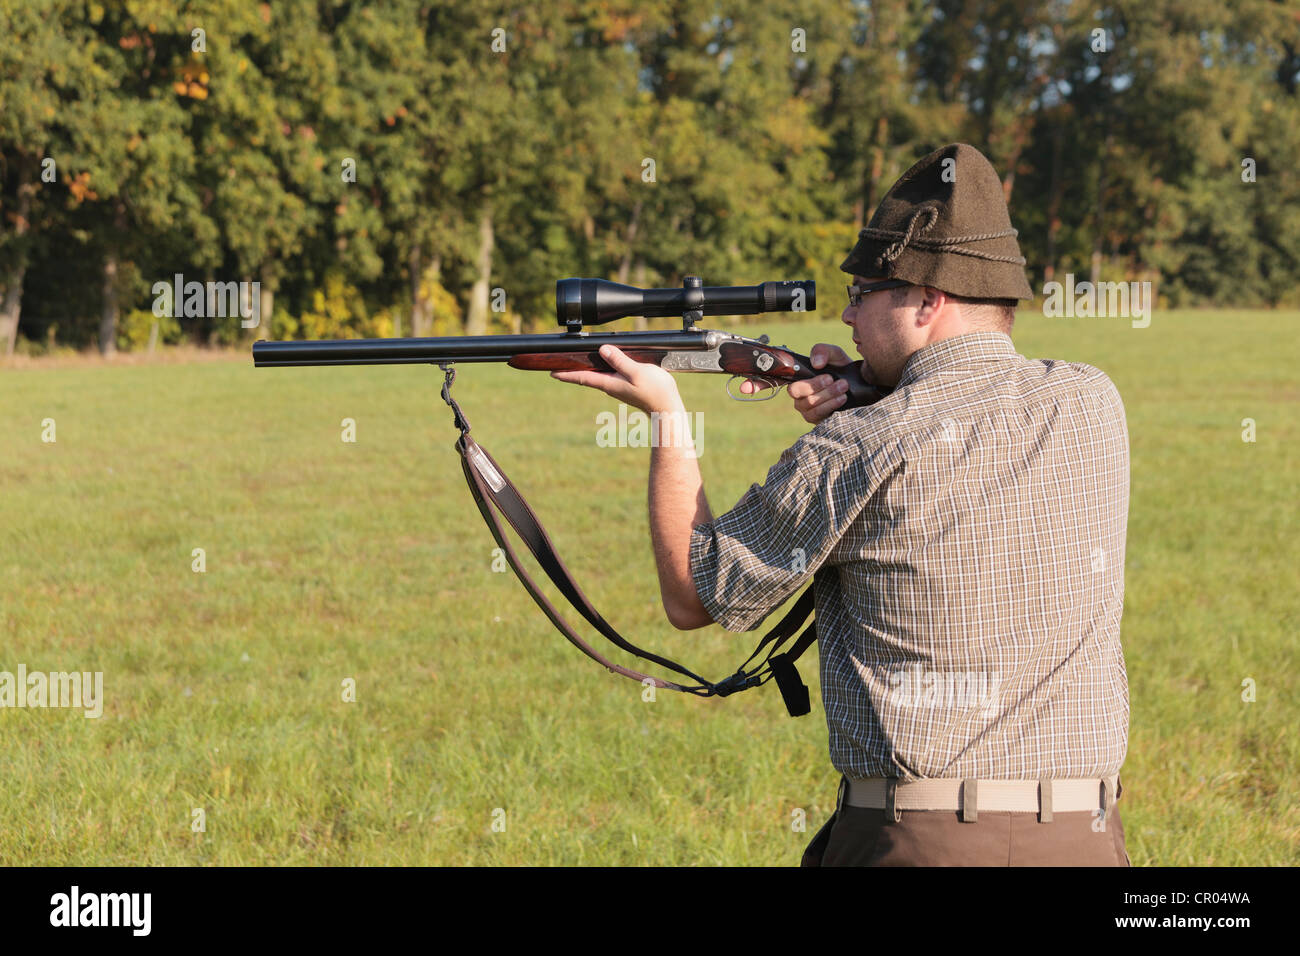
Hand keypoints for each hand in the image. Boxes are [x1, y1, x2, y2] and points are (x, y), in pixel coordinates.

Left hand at [550, 344, 683, 413]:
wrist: (667, 408)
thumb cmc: (655, 391)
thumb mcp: (636, 371)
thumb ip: (619, 360)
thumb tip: (602, 350)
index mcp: (609, 383)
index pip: (582, 377)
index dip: (566, 374)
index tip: (551, 373)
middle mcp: (610, 387)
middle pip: (586, 377)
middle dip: (572, 371)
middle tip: (558, 366)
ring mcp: (618, 388)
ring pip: (597, 376)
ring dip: (585, 370)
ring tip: (575, 362)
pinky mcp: (626, 387)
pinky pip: (608, 376)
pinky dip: (600, 370)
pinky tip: (603, 364)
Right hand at [738, 343, 854, 424]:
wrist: (861, 386)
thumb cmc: (843, 369)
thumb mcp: (835, 354)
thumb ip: (823, 350)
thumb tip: (815, 364)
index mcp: (797, 376)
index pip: (771, 380)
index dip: (756, 384)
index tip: (745, 387)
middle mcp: (797, 393)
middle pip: (794, 392)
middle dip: (813, 385)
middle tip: (830, 378)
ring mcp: (805, 407)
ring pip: (807, 403)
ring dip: (827, 393)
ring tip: (843, 386)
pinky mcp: (815, 419)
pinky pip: (815, 414)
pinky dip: (830, 404)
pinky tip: (842, 398)